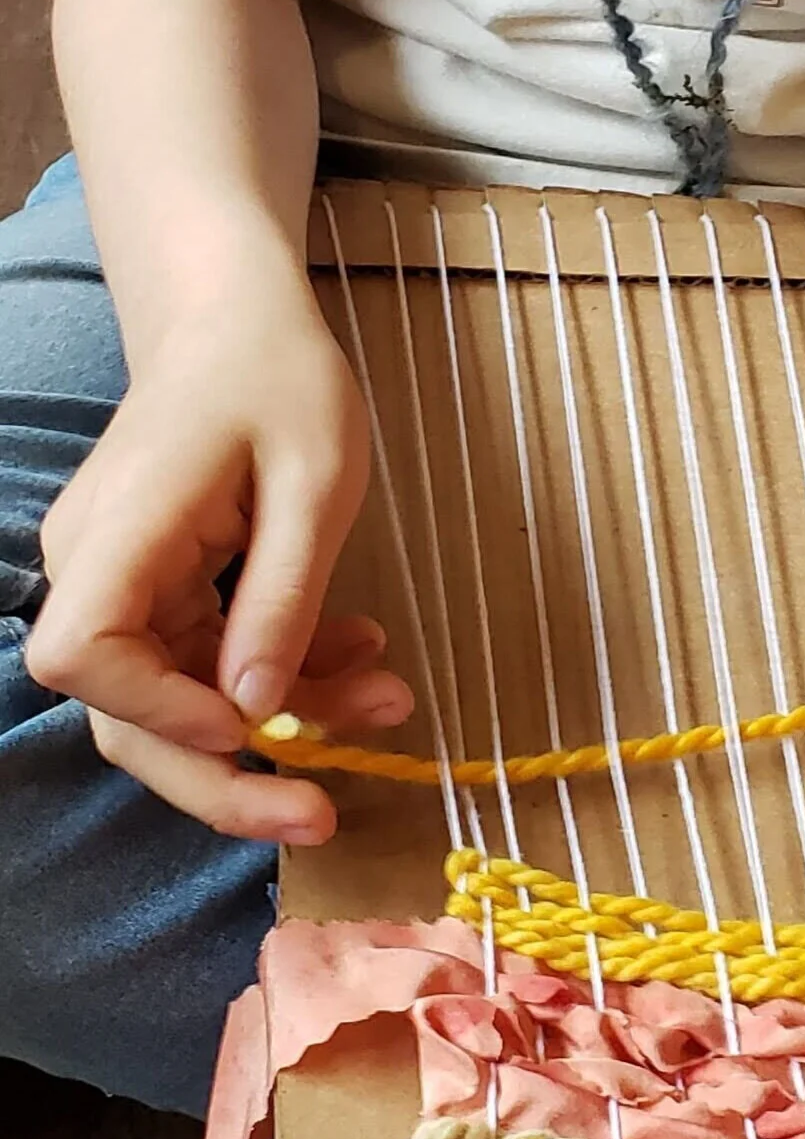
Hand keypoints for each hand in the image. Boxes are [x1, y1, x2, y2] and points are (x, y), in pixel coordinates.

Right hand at [25, 300, 411, 841]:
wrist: (240, 324)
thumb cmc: (280, 380)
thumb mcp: (315, 485)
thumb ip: (284, 598)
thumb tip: (256, 714)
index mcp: (120, 532)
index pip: (83, 654)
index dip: (157, 710)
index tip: (246, 723)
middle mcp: (99, 572)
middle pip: (127, 718)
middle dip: (227, 781)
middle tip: (325, 814)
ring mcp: (126, 590)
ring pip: (184, 705)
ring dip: (286, 725)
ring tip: (388, 703)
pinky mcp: (164, 598)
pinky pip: (215, 667)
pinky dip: (288, 678)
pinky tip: (362, 656)